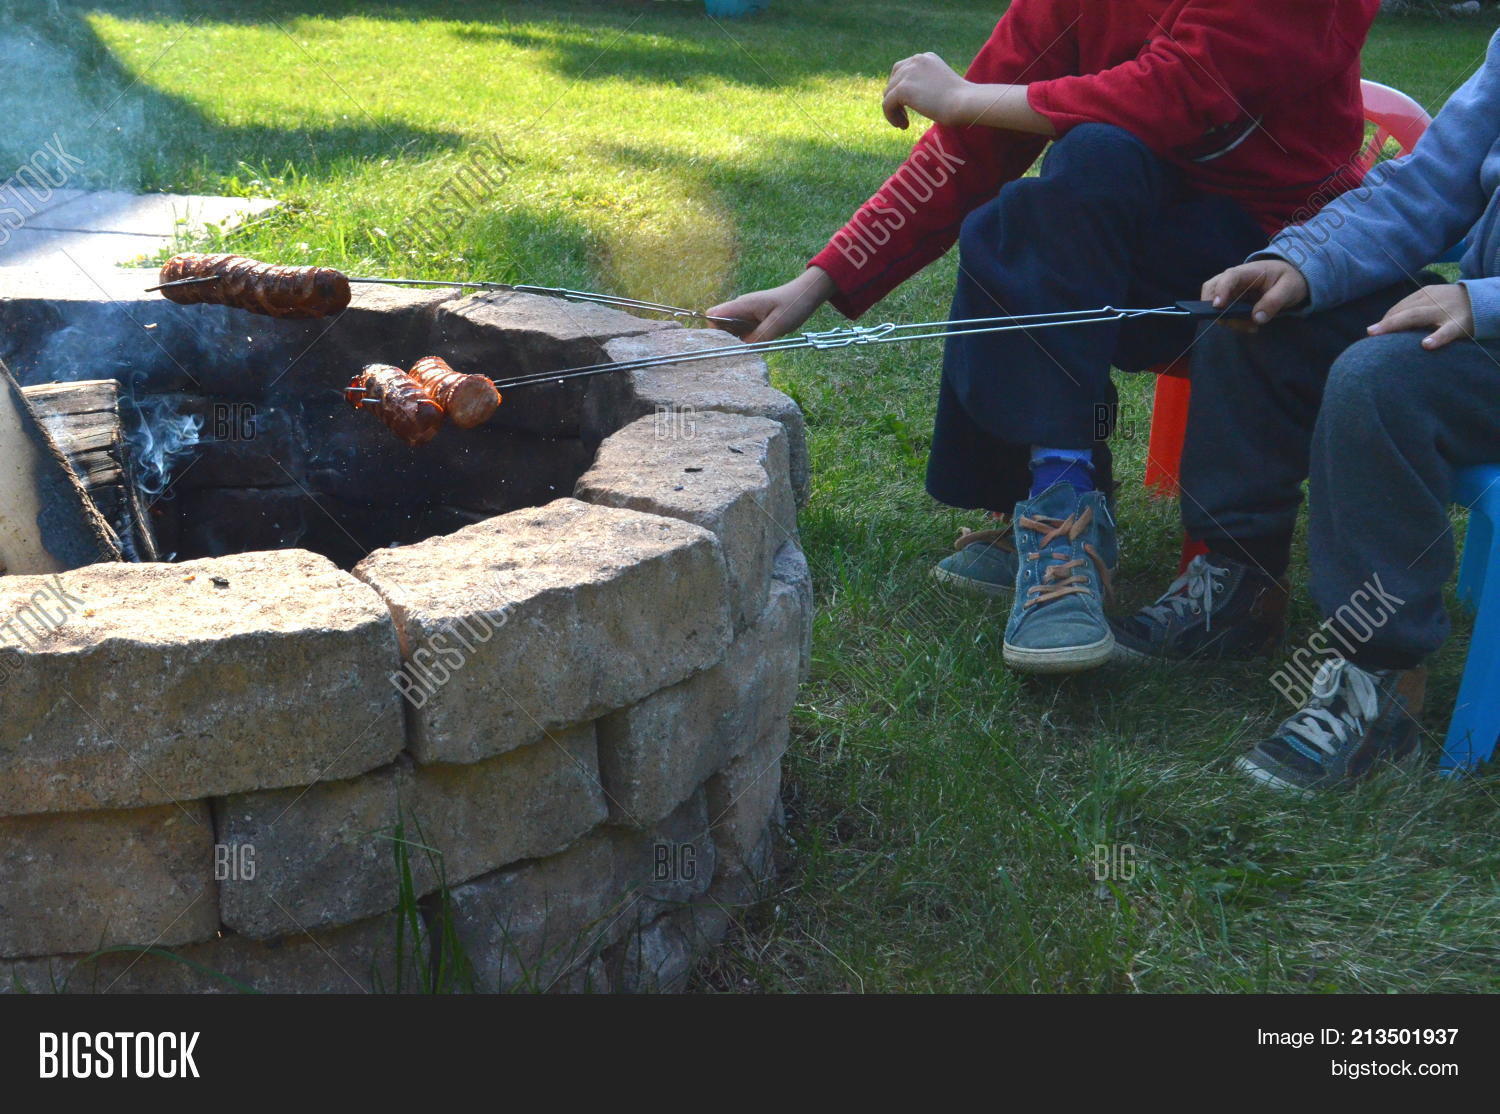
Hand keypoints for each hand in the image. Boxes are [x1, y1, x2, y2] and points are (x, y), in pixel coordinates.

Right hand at [708, 267, 836, 342]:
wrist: (807, 293)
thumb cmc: (794, 304)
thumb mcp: (777, 324)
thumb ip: (758, 338)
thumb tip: (740, 352)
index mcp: (742, 305)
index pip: (712, 316)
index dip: (713, 331)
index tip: (726, 344)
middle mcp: (741, 309)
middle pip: (719, 326)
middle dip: (727, 340)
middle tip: (744, 349)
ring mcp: (746, 314)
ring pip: (731, 332)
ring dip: (739, 342)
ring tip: (757, 344)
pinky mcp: (754, 320)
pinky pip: (743, 333)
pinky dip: (749, 340)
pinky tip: (762, 341)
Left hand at [883, 52, 970, 128]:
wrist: (965, 102)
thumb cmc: (960, 101)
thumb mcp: (940, 86)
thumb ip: (924, 85)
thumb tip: (907, 97)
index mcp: (925, 58)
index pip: (903, 71)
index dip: (901, 90)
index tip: (909, 107)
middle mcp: (915, 60)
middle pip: (893, 80)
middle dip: (895, 99)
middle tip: (905, 117)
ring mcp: (908, 73)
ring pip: (888, 94)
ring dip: (894, 111)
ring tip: (904, 124)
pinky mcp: (903, 88)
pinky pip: (887, 105)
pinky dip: (891, 117)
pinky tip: (903, 126)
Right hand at [1201, 259, 1309, 328]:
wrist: (1292, 278)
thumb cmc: (1290, 279)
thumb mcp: (1289, 288)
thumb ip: (1274, 301)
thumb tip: (1257, 318)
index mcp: (1249, 271)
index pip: (1229, 277)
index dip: (1221, 290)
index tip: (1218, 306)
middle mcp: (1235, 279)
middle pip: (1211, 288)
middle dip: (1214, 307)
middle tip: (1232, 322)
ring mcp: (1232, 290)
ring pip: (1214, 303)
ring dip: (1227, 318)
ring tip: (1251, 326)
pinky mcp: (1233, 301)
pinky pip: (1224, 312)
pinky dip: (1232, 321)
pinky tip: (1250, 325)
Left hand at [1367, 283, 1473, 349]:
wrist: (1487, 300)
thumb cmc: (1454, 305)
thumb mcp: (1434, 302)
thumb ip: (1415, 309)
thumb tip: (1388, 324)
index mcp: (1425, 294)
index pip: (1400, 307)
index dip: (1386, 320)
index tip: (1374, 332)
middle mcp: (1432, 300)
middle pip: (1405, 311)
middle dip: (1386, 322)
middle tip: (1370, 332)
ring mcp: (1445, 311)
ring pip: (1419, 316)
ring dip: (1397, 325)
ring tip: (1380, 334)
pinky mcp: (1460, 323)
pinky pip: (1447, 331)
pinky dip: (1437, 337)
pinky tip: (1426, 345)